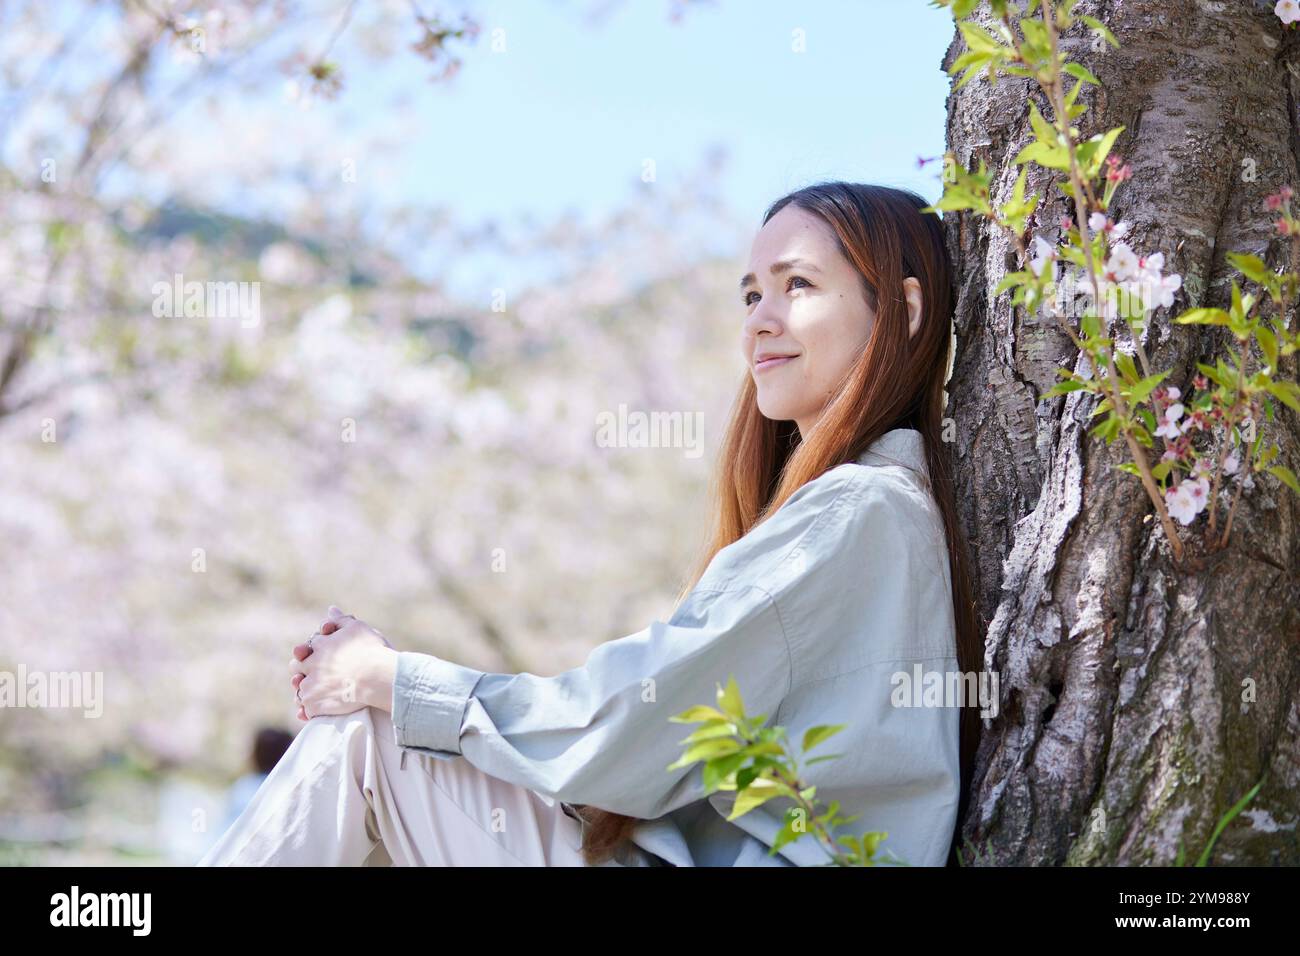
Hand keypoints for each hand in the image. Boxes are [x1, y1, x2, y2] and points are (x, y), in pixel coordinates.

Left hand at [291, 606, 397, 720]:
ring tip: (319, 695)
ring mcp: (310, 686)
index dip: (311, 653)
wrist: (375, 676)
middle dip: (302, 670)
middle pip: (296, 667)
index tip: (318, 657)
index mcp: (319, 646)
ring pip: (300, 689)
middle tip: (314, 675)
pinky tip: (317, 711)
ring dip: (306, 691)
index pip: (306, 648)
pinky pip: (306, 710)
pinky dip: (309, 711)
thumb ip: (341, 620)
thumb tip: (331, 609)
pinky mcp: (314, 705)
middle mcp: (310, 665)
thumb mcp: (357, 629)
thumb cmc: (370, 650)